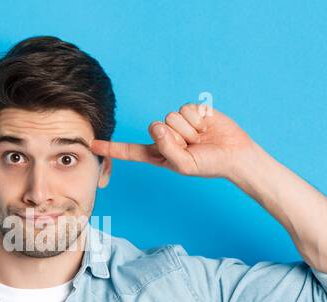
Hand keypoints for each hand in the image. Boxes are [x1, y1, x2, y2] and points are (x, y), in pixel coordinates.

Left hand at [90, 104, 261, 180]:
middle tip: (193, 146)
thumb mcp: (184, 166)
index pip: (130, 151)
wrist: (235, 155)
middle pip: (156, 127)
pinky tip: (206, 127)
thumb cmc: (209, 165)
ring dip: (189, 129)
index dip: (112, 147)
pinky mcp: (190, 111)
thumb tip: (158, 125)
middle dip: (176, 137)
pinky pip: (186, 109)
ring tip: (201, 138)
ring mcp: (177, 123)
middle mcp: (164, 136)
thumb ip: (167, 149)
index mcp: (158, 154)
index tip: (91, 145)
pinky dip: (198, 120)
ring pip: (171, 117)